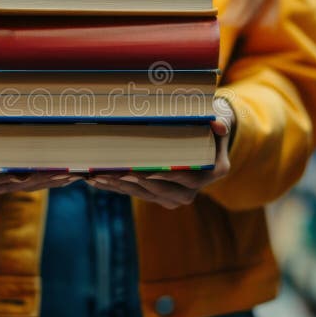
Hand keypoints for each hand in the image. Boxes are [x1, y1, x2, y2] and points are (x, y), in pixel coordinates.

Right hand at [0, 97, 81, 193]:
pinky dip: (52, 178)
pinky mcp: (13, 180)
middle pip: (11, 183)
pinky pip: (34, 183)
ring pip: (27, 185)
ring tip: (72, 173)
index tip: (23, 174)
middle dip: (37, 179)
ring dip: (50, 180)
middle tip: (60, 172)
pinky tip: (71, 173)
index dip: (3, 177)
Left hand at [85, 98, 234, 208]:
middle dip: (135, 184)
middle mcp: (193, 190)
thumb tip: (218, 125)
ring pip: (145, 194)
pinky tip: (96, 181)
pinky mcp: (158, 197)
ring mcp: (175, 197)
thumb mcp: (218, 119)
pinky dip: (116, 187)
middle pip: (161, 191)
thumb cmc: (209, 124)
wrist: (205, 140)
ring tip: (98, 177)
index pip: (188, 178)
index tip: (147, 172)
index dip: (167, 176)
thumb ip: (219, 121)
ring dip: (120, 187)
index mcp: (213, 172)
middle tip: (114, 174)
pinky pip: (136, 193)